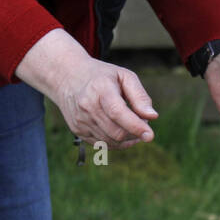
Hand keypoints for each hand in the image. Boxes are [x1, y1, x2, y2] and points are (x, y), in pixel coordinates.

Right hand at [17, 29, 156, 147]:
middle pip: (116, 132)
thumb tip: (153, 117)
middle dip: (135, 133)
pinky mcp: (78, 130)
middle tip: (143, 124)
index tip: (150, 135)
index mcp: (100, 89)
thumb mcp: (124, 76)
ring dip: (128, 139)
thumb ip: (140, 96)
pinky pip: (102, 144)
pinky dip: (117, 142)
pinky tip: (122, 132)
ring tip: (132, 125)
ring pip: (111, 141)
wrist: (66, 76)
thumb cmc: (102, 76)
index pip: (117, 112)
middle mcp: (87, 106)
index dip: (135, 126)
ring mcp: (81, 120)